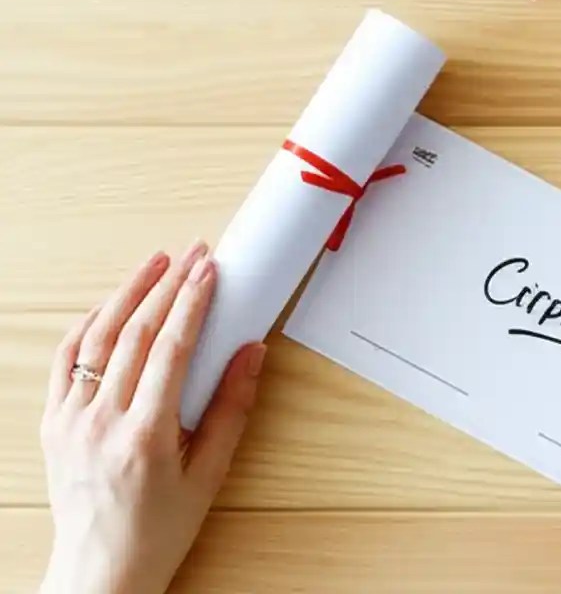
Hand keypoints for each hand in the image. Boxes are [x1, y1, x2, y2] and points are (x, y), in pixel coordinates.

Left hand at [39, 242, 265, 593]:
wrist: (101, 569)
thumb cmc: (158, 530)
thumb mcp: (209, 475)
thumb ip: (232, 409)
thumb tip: (250, 354)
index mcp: (144, 438)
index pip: (170, 350)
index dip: (193, 303)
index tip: (210, 272)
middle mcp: (100, 423)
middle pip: (135, 334)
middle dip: (168, 286)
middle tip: (194, 255)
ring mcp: (70, 420)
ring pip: (97, 337)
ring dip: (128, 293)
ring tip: (156, 263)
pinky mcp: (53, 422)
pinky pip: (67, 359)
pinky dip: (89, 324)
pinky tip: (111, 305)